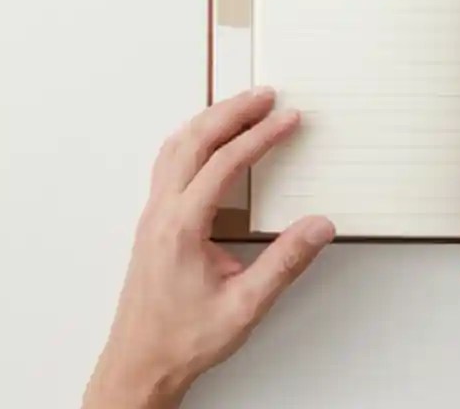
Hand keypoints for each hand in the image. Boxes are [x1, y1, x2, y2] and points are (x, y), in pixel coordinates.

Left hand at [84, 88, 335, 408]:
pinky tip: (209, 142)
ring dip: (209, 121)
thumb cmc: (184, 339)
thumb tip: (319, 226)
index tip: (288, 119)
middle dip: (232, 112)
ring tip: (241, 106)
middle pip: (193, 142)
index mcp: (182, 228)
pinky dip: (193, 140)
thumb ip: (285, 262)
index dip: (260, 137)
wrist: (141, 364)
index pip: (224, 165)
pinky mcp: (154, 224)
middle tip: (266, 95)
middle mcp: (162, 214)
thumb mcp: (246, 305)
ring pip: (175, 148)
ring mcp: (153, 217)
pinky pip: (169, 165)